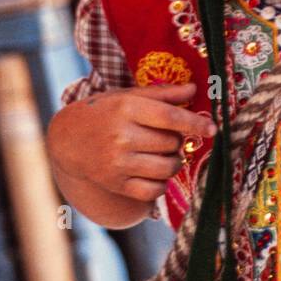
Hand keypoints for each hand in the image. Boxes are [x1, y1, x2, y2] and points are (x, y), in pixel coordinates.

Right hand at [48, 82, 215, 204]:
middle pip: (171, 143)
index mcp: (126, 109)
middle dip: (177, 141)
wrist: (68, 140)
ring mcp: (118, 163)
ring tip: (164, 155)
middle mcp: (121, 137)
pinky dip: (161, 183)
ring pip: (167, 168)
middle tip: (167, 137)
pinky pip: (154, 191)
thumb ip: (162, 94)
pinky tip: (155, 173)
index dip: (195, 123)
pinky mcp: (116, 184)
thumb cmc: (104, 113)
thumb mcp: (128, 96)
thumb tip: (193, 90)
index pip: (170, 117)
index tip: (212, 128)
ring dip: (174, 162)